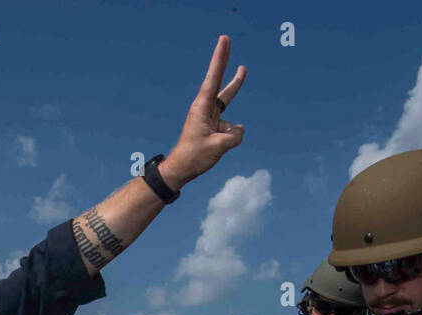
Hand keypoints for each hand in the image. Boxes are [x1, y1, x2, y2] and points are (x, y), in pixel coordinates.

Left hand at [160, 35, 245, 188]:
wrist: (181, 169)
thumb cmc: (195, 156)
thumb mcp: (218, 147)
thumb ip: (234, 136)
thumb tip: (239, 129)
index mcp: (202, 107)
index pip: (214, 78)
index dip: (220, 58)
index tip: (224, 40)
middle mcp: (205, 108)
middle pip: (221, 84)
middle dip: (225, 64)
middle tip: (226, 40)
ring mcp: (210, 117)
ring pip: (228, 110)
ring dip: (231, 110)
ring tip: (223, 112)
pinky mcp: (214, 126)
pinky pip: (230, 131)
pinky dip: (229, 139)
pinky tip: (216, 147)